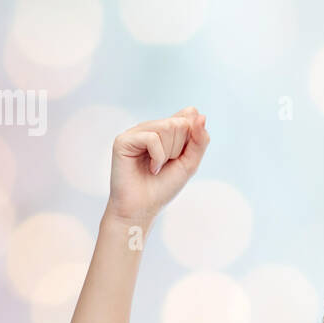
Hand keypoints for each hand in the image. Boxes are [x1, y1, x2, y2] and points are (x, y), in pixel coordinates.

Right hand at [105, 106, 210, 223]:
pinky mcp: (123, 140)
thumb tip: (200, 114)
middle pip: (179, 123)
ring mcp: (136, 132)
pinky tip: (151, 168)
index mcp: (166, 129)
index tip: (180, 157)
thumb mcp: (190, 163)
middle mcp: (150, 127)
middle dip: (178, 149)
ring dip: (168, 154)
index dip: (191, 139)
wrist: (142, 209)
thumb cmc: (164, 187)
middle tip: (165, 164)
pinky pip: (152, 138)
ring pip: (167, 127)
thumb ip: (199, 140)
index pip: (189, 116)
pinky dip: (157, 157)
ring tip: (156, 166)